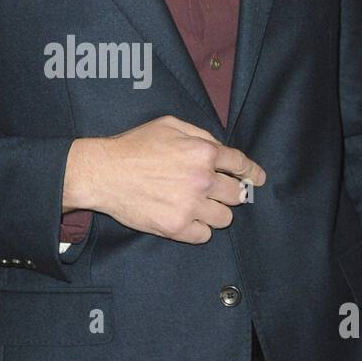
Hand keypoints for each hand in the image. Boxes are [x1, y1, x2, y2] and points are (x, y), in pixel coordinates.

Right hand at [62, 115, 265, 243]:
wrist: (104, 173)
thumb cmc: (134, 146)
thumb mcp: (169, 125)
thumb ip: (200, 135)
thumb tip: (219, 149)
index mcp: (203, 152)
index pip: (242, 165)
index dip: (253, 173)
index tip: (257, 180)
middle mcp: (202, 180)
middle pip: (238, 195)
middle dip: (231, 193)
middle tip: (218, 193)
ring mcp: (190, 206)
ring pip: (225, 218)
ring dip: (215, 212)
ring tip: (199, 206)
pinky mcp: (176, 227)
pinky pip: (204, 235)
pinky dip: (199, 229)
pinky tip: (187, 218)